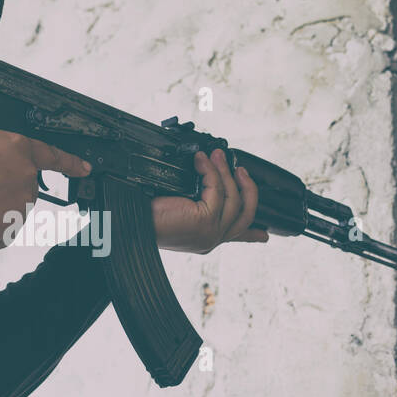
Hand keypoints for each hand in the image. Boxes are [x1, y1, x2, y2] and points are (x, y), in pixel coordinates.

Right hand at [0, 129, 91, 243]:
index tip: (85, 168)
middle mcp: (26, 175)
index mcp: (19, 149)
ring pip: (12, 210)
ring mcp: (21, 202)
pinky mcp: (11, 226)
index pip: (52, 155)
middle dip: (4, 191)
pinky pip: (1, 233)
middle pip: (23, 187)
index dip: (70, 163)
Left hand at [152, 149, 269, 253]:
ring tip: (217, 156)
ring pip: (233, 199)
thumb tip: (208, 178)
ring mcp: (210, 233)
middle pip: (246, 215)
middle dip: (248, 189)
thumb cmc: (146, 214)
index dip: (253, 235)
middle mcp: (211, 240)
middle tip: (240, 169)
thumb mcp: (179, 207)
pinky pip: (217, 190)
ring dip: (226, 172)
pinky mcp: (205, 222)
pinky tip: (202, 161)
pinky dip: (212, 172)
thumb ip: (197, 201)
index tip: (265, 235)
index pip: (235, 237)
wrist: (131, 221)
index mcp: (205, 239)